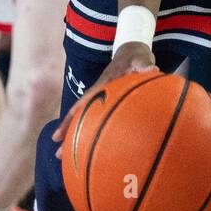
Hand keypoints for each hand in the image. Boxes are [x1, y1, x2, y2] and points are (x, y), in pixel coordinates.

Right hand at [52, 42, 156, 157]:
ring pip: (86, 119)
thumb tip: (152, 70)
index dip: (71, 119)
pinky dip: (93, 133)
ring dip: (77, 137)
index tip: (58, 135)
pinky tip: (94, 150)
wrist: (132, 50)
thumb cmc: (135, 57)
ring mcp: (101, 99)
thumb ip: (145, 65)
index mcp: (102, 85)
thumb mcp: (140, 58)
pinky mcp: (107, 102)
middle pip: (79, 116)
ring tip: (69, 159)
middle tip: (59, 155)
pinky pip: (97, 119)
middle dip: (68, 134)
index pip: (83, 103)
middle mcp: (97, 94)